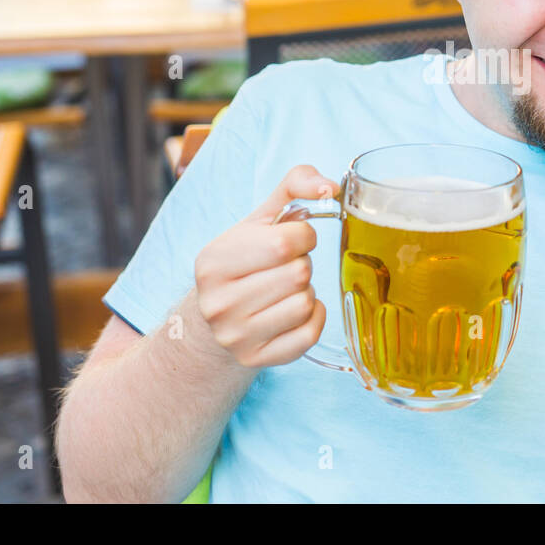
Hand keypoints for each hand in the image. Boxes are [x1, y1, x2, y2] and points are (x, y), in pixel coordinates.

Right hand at [194, 165, 338, 368]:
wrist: (215, 316)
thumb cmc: (247, 259)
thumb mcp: (262, 217)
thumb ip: (296, 185)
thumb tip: (330, 186)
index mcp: (214, 261)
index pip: (285, 243)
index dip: (304, 236)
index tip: (295, 239)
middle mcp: (218, 302)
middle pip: (299, 274)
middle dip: (303, 264)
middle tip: (287, 267)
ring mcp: (235, 336)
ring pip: (305, 303)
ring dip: (307, 291)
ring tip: (286, 288)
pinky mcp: (255, 360)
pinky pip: (310, 334)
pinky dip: (314, 318)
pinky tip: (295, 310)